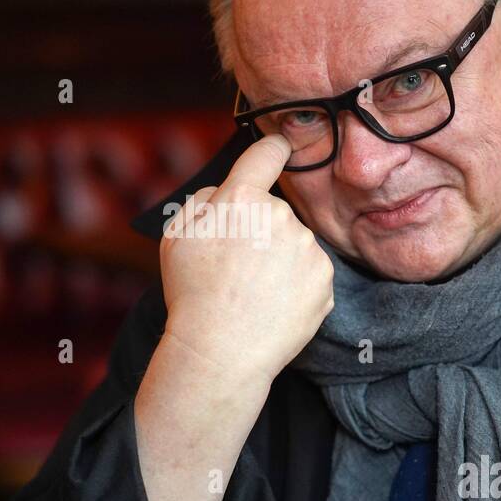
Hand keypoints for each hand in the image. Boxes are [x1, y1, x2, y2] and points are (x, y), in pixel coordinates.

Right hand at [158, 135, 334, 382]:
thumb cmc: (192, 295)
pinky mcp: (325, 279)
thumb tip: (224, 190)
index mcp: (241, 200)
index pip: (267, 154)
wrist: (221, 353)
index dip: (272, 148)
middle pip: (274, 210)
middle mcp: (280, 216)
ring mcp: (307, 248)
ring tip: (252, 291)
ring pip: (293, 242)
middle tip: (235, 266)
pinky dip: (295, 284)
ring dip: (278, 258)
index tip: (278, 148)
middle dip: (258, 229)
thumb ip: (202, 201)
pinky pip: (309, 271)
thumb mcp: (175, 237)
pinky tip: (272, 304)